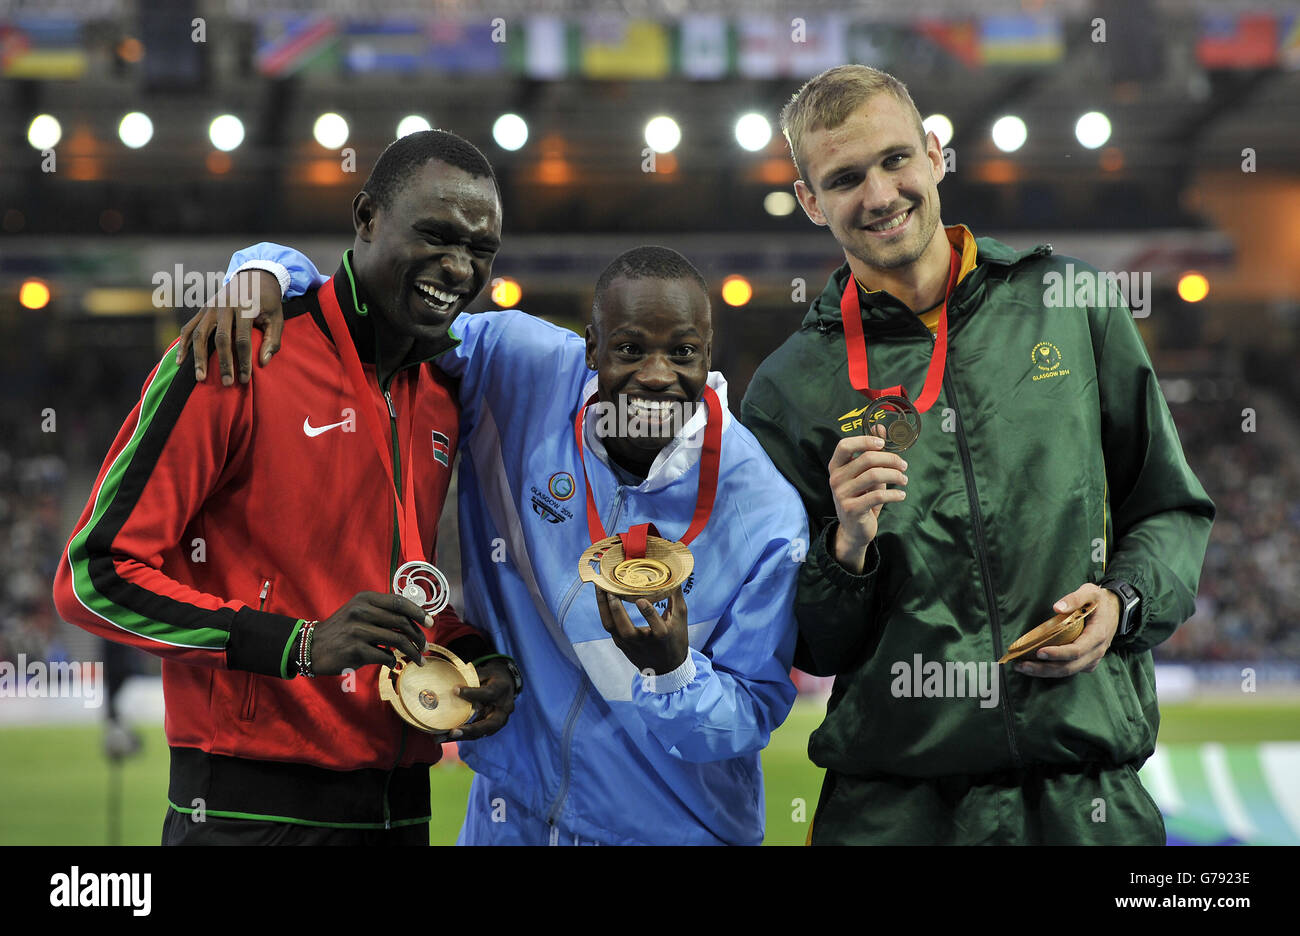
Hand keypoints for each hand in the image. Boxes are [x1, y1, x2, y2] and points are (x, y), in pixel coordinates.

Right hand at [175, 269, 283, 385]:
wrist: (254, 275)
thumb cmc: (268, 301)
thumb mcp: (277, 318)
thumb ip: (272, 340)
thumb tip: (262, 363)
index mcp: (245, 307)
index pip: (242, 340)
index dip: (243, 361)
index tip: (244, 379)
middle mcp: (224, 306)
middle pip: (220, 339)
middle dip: (223, 363)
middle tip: (227, 383)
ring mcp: (210, 307)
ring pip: (200, 334)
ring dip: (198, 357)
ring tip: (200, 378)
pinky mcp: (202, 309)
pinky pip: (188, 328)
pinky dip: (183, 345)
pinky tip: (180, 362)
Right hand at [308, 591, 431, 675]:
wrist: (311, 647)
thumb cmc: (340, 630)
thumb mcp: (358, 612)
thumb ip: (381, 612)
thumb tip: (414, 620)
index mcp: (365, 599)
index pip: (399, 602)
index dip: (418, 612)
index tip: (430, 622)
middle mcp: (362, 611)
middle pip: (402, 622)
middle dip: (418, 636)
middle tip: (424, 646)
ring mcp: (358, 630)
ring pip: (398, 640)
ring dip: (412, 652)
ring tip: (418, 660)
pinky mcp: (355, 650)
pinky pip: (385, 656)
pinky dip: (393, 661)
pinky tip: (393, 664)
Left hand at [451, 660, 516, 740]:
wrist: (506, 684)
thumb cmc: (491, 676)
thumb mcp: (484, 672)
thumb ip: (471, 679)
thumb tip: (450, 684)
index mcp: (502, 689)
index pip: (489, 693)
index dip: (473, 693)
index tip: (455, 690)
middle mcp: (504, 708)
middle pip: (490, 723)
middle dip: (471, 729)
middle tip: (453, 732)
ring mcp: (500, 720)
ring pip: (482, 732)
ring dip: (463, 736)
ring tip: (443, 737)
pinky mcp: (491, 727)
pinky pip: (477, 734)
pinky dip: (462, 736)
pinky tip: (446, 737)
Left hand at [595, 585, 688, 676]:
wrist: (666, 669)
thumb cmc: (675, 640)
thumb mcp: (681, 620)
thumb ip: (676, 597)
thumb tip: (674, 575)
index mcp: (662, 636)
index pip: (655, 625)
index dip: (648, 613)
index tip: (641, 599)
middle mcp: (643, 642)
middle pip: (624, 628)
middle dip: (616, 608)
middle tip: (610, 587)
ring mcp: (628, 644)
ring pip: (610, 626)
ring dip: (603, 606)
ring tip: (600, 587)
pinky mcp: (620, 643)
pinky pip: (609, 625)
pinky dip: (604, 610)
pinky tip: (603, 596)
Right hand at [828, 426, 907, 571]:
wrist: (854, 529)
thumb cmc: (861, 497)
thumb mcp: (865, 474)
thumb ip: (871, 452)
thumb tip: (879, 427)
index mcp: (836, 466)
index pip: (844, 445)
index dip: (865, 440)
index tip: (883, 444)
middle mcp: (835, 479)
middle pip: (867, 459)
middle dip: (890, 459)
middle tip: (904, 465)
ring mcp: (842, 494)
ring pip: (874, 475)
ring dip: (895, 475)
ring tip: (904, 480)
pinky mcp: (852, 509)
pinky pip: (878, 495)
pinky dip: (894, 494)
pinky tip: (901, 495)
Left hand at [1014, 584, 1119, 677]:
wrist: (1115, 609)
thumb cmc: (1100, 600)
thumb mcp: (1090, 592)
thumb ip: (1074, 598)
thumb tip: (1056, 607)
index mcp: (1097, 635)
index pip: (1077, 650)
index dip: (1058, 653)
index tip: (1039, 652)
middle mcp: (1096, 651)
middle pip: (1070, 666)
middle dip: (1045, 668)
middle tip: (1022, 665)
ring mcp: (1092, 658)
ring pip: (1069, 671)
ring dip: (1045, 672)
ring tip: (1023, 667)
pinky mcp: (1087, 661)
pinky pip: (1070, 669)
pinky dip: (1052, 670)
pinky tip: (1035, 666)